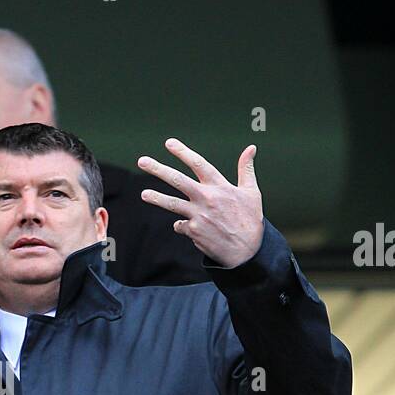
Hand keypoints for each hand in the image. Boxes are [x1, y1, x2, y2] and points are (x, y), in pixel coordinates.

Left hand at [138, 139, 263, 268]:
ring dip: (156, 198)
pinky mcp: (194, 231)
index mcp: (220, 187)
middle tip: (142, 161)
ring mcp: (198, 215)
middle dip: (159, 170)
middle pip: (178, 180)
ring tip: (143, 194)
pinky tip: (187, 227)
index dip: (183, 152)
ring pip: (172, 204)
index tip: (169, 143)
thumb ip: (246, 169)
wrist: (247, 251)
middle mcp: (207, 198)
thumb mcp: (252, 192)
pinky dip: (181, 225)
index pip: (198, 164)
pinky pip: (180, 225)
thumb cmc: (250, 219)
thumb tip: (251, 148)